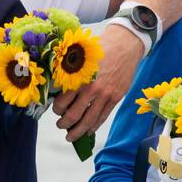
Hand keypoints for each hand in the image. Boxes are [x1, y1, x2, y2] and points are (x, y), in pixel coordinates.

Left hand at [53, 24, 145, 141]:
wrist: (125, 45)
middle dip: (64, 124)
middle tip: (60, 125)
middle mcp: (92, 89)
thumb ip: (70, 73)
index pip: (62, 102)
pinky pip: (103, 117)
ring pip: (89, 120)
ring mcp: (105, 95)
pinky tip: (88, 130)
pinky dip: (94, 126)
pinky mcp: (116, 97)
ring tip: (71, 136)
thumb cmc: (100, 48)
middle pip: (74, 116)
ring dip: (77, 131)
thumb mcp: (80, 56)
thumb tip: (58, 90)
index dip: (56, 109)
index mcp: (79, 78)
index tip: (56, 110)